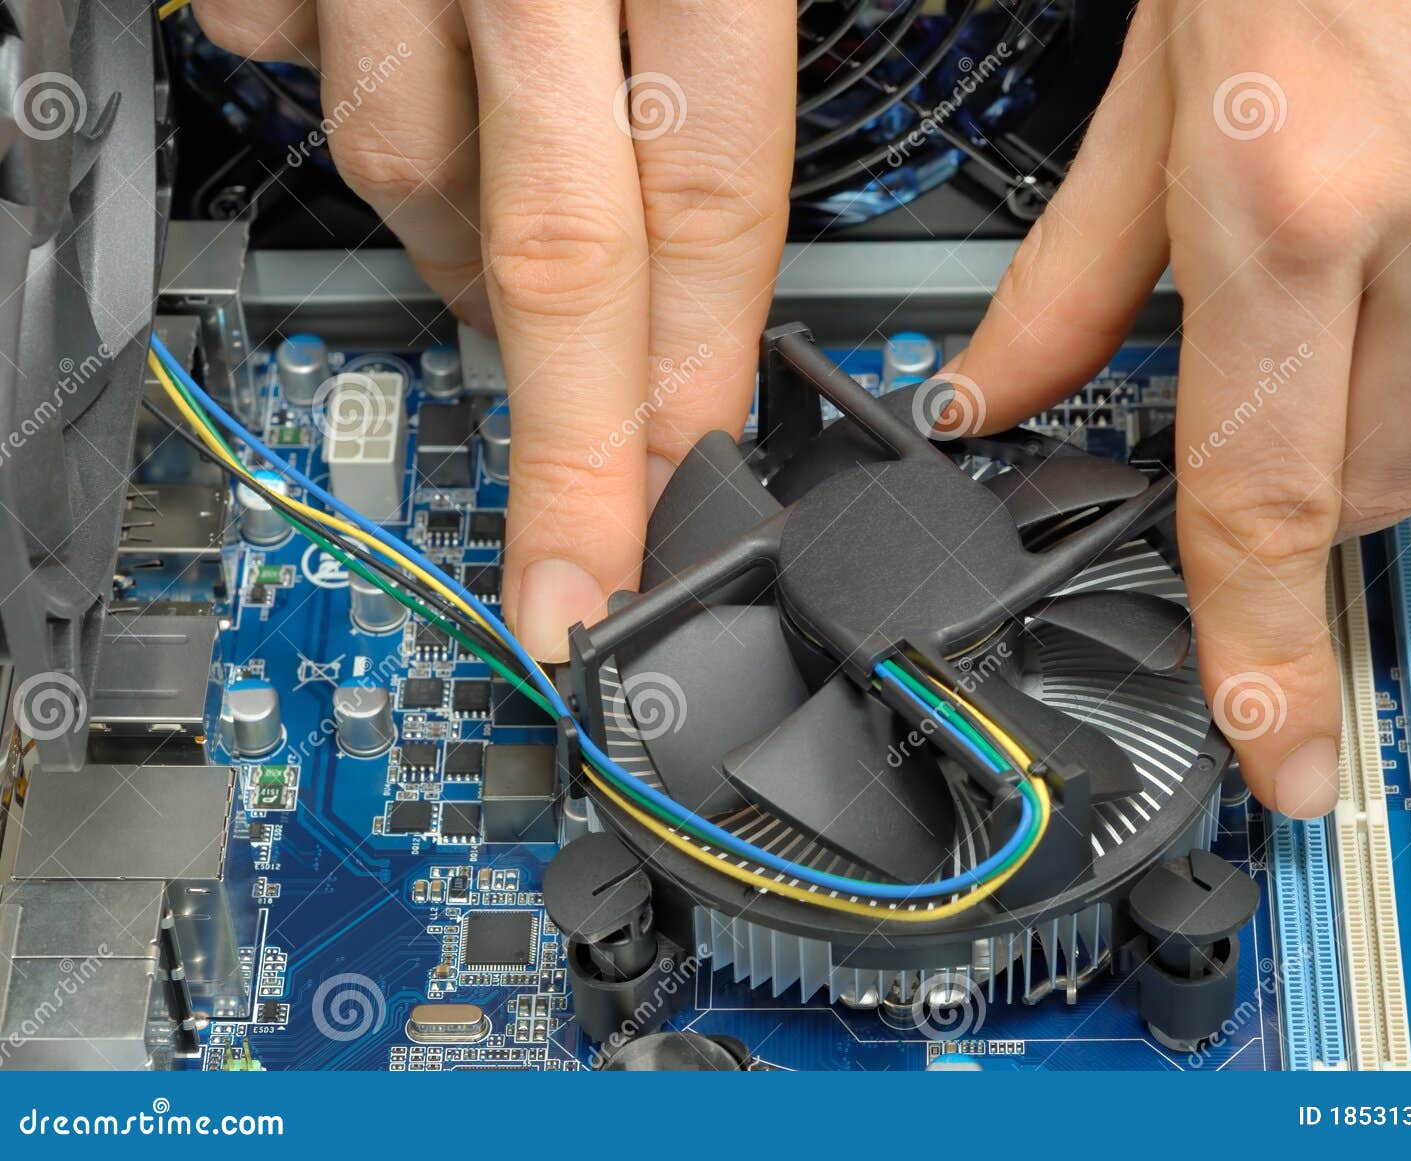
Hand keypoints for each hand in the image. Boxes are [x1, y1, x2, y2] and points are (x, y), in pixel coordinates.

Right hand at [192, 0, 795, 658]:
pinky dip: (361, 114)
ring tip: (514, 270)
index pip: (709, 218)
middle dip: (568, 448)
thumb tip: (735, 253)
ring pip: (408, 168)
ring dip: (467, 259)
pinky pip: (296, 64)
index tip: (667, 534)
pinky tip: (422, 107)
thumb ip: (746, 61)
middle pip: (553, 255)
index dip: (690, 398)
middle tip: (566, 575)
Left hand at [946, 0, 1410, 815]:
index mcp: (1290, 199)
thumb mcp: (1156, 72)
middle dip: (1287, 489)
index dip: (1262, 651)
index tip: (1283, 749)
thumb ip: (1074, 268)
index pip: (1255, 499)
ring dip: (1389, 435)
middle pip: (1359, 492)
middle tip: (1254, 399)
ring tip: (1351, 317)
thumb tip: (994, 395)